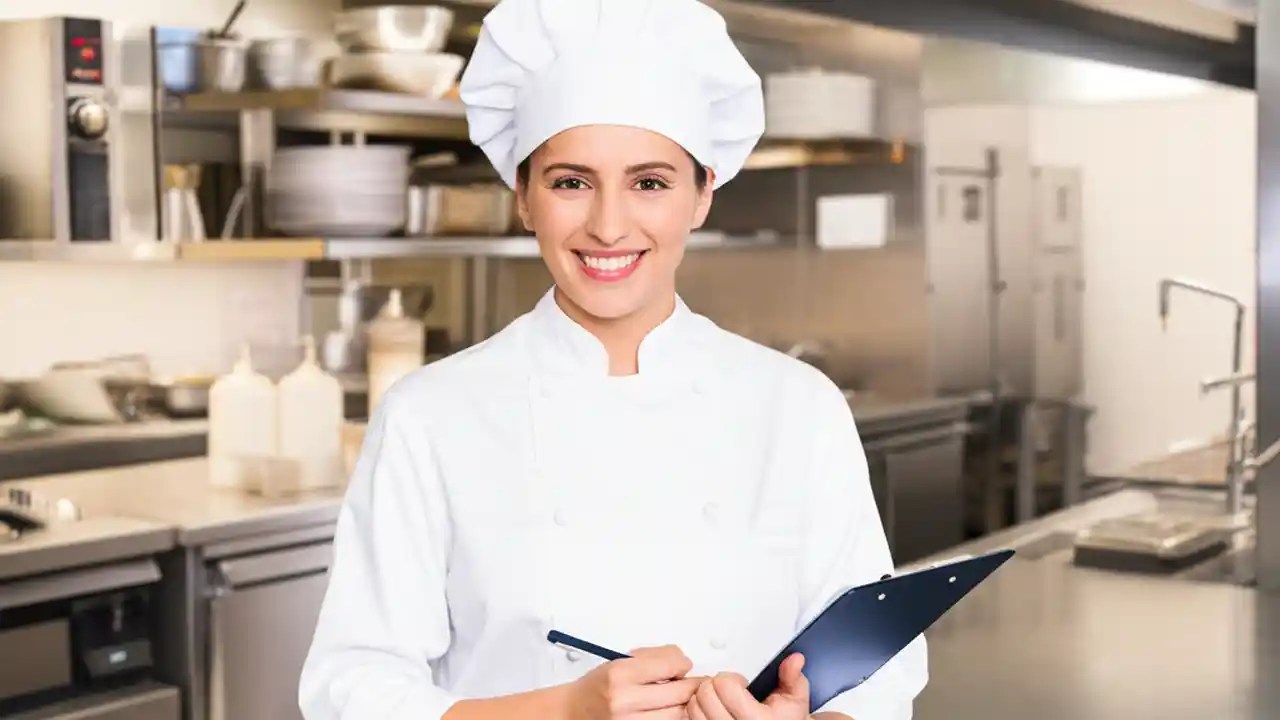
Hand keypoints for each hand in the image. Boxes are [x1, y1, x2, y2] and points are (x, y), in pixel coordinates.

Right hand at [563, 644, 703, 719]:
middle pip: (680, 693)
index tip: (682, 665)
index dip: (682, 664)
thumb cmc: (596, 687)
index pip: (671, 665)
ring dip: (683, 704)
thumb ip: (652, 657)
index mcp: (619, 675)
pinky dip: (671, 717)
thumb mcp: (618, 662)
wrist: (574, 713)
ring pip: (678, 714)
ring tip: (676, 698)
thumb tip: (682, 661)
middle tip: (691, 682)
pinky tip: (665, 710)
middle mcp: (624, 701)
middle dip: (690, 686)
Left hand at [686, 653, 809, 719]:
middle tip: (728, 690)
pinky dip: (695, 711)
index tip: (740, 684)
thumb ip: (793, 677)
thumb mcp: (795, 700)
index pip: (725, 686)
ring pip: (693, 707)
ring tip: (720, 700)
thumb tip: (794, 659)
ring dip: (702, 698)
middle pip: (705, 694)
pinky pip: (689, 719)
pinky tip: (711, 711)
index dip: (732, 678)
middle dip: (715, 685)